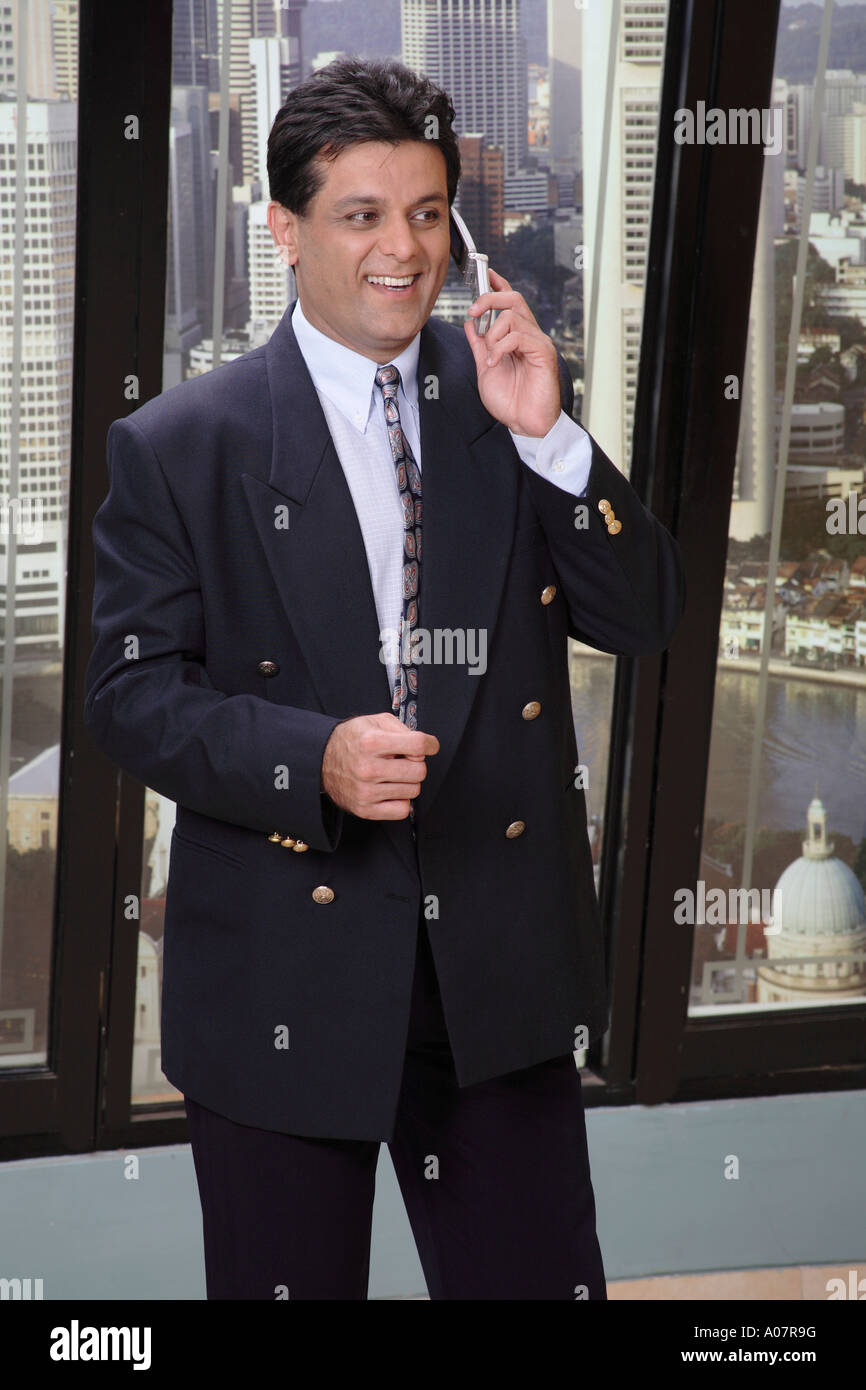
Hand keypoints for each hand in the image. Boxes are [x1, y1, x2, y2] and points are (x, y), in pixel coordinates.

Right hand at [321, 713, 438, 819]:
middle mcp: (367, 768)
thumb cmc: (352, 740)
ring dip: (408, 782)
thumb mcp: (374, 721)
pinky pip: (402, 810)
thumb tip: (425, 745)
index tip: (430, 746)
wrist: (321, 760)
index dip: (430, 744)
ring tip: (392, 774)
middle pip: (419, 771)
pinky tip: (390, 790)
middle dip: (416, 764)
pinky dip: (401, 800)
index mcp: (371, 742)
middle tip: (404, 760)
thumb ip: (401, 729)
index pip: (417, 745)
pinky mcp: (365, 809)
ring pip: (413, 791)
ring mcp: (366, 791)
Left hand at [463, 267, 560, 437]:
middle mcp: (529, 335)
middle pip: (514, 298)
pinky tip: (495, 363)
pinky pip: (519, 336)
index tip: (484, 274)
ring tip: (490, 357)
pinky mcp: (543, 353)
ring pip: (513, 316)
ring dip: (493, 334)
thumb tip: (470, 323)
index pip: (510, 301)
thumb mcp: (485, 369)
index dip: (497, 285)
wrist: (525, 425)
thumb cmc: (510, 401)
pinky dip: (501, 347)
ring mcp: (538, 343)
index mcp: (516, 337)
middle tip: (473, 312)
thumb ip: (479, 346)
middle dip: (490, 298)